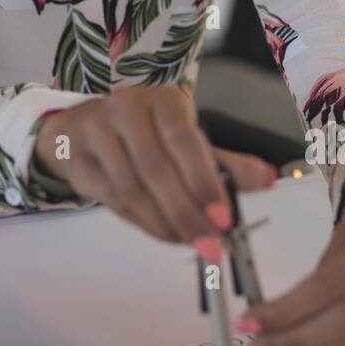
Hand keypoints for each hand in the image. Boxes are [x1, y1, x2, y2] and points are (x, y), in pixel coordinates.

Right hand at [32, 83, 276, 245]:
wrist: (79, 129)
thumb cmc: (143, 134)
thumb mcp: (185, 141)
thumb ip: (225, 163)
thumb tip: (269, 179)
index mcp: (161, 99)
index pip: (184, 139)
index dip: (204, 181)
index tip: (224, 220)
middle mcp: (125, 107)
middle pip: (156, 168)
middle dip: (187, 213)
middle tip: (211, 246)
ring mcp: (94, 130)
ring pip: (132, 187)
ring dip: (164, 223)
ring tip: (189, 243)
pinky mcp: (75, 157)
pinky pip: (110, 198)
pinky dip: (140, 221)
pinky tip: (161, 232)